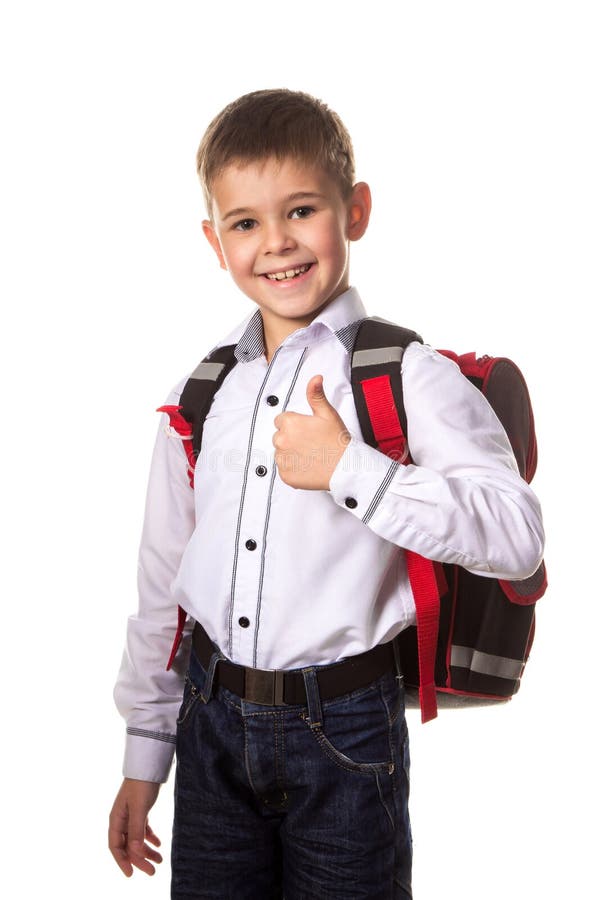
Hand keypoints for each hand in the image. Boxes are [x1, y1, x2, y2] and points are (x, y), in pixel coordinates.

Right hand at [109, 778, 161, 876]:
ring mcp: (131, 814)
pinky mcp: (141, 809)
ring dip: (147, 850)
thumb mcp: (140, 808)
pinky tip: (158, 845)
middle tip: (153, 871)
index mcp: (116, 819)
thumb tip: (135, 853)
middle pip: (128, 845)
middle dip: (139, 859)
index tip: (132, 874)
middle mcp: (121, 818)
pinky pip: (143, 829)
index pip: (116, 846)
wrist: (149, 763)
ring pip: (137, 838)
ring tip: (160, 860)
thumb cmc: (142, 784)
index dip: (122, 861)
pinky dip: (150, 838)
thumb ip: (136, 831)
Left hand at [273, 375, 349, 489]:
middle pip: (280, 436)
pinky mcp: (285, 475)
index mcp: (289, 423)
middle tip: (311, 443)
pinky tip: (308, 466)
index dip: (296, 425)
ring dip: (291, 453)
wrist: (345, 468)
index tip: (308, 431)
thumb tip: (315, 378)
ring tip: (311, 455)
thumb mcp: (327, 414)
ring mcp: (282, 460)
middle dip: (292, 438)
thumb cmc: (337, 441)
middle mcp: (281, 441)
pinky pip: (284, 469)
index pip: (282, 421)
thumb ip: (316, 395)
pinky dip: (293, 468)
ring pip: (281, 453)